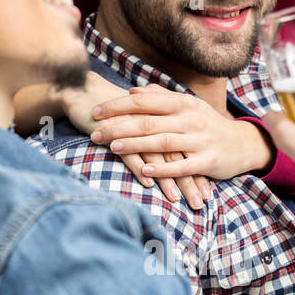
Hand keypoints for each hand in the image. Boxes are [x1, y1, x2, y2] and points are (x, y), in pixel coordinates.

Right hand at [24, 71, 212, 210]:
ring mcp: (135, 126)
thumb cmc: (117, 109)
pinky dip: (140, 167)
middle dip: (190, 181)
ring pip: (157, 156)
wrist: (86, 91)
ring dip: (168, 180)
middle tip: (199, 203)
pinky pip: (131, 151)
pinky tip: (148, 184)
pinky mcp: (116, 131)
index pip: (187, 149)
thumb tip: (177, 159)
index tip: (208, 193)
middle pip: (177, 155)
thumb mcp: (143, 120)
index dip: (198, 171)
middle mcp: (155, 121)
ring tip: (177, 200)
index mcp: (165, 117)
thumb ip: (160, 134)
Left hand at [88, 86, 272, 181]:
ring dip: (136, 144)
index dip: (117, 105)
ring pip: (162, 142)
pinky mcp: (207, 161)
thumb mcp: (187, 106)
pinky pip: (182, 165)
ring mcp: (199, 140)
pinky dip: (162, 168)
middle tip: (95, 132)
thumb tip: (132, 91)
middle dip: (119, 127)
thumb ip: (160, 97)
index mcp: (182, 103)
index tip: (95, 111)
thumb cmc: (206, 125)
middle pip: (149, 121)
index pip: (144, 101)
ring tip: (112, 147)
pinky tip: (144, 171)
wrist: (242, 144)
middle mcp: (190, 119)